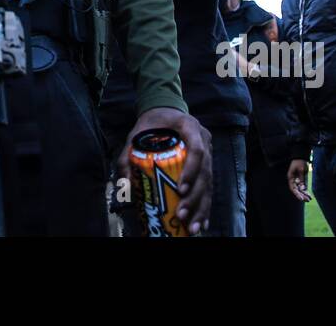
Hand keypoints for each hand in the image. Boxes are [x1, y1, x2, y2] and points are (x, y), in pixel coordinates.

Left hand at [117, 107, 212, 234]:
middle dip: (194, 197)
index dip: (191, 170)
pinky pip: (208, 186)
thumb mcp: (137, 133)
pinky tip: (201, 222)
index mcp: (189, 127)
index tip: (180, 189)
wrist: (164, 110)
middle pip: (205, 172)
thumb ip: (128, 155)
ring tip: (192, 226)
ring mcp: (208, 151)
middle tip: (181, 214)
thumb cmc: (151, 123)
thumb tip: (126, 183)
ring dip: (201, 206)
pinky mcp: (207, 164)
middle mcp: (203, 139)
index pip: (197, 150)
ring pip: (209, 182)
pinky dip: (204, 205)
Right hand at [287, 158, 311, 201]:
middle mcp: (293, 180)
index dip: (297, 194)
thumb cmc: (300, 162)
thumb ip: (302, 178)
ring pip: (300, 190)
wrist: (301, 157)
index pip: (293, 188)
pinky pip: (303, 187)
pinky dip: (306, 191)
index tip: (301, 198)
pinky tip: (309, 196)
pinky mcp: (301, 180)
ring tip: (309, 199)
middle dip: (301, 195)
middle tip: (306, 200)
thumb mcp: (301, 170)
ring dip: (304, 194)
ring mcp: (297, 180)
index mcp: (290, 177)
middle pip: (296, 190)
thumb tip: (302, 188)